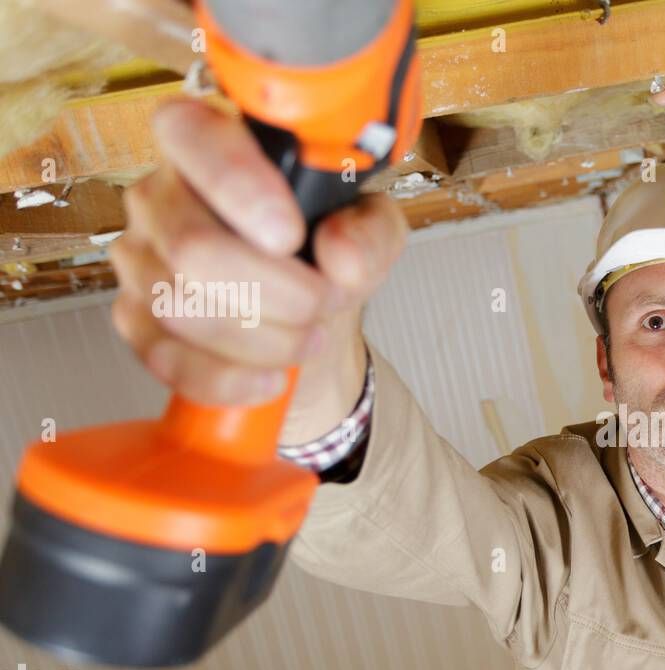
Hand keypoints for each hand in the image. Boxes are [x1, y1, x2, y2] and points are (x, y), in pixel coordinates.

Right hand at [109, 98, 406, 428]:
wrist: (311, 326)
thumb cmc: (326, 261)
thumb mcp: (370, 235)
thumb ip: (370, 232)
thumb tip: (338, 253)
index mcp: (211, 144)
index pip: (189, 134)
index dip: (238, 185)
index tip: (290, 234)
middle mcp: (162, 194)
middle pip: (192, 246)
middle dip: (277, 291)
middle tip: (322, 302)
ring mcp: (139, 257)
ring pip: (181, 308)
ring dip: (263, 338)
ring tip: (307, 337)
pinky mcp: (134, 318)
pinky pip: (167, 358)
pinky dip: (229, 378)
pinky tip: (269, 377)